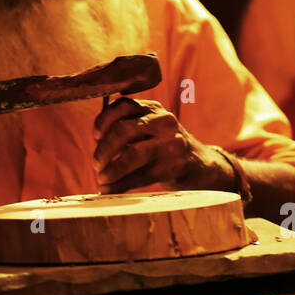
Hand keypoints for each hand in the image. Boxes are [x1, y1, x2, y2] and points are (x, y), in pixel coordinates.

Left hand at [92, 96, 231, 193]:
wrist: (200, 164)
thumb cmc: (165, 147)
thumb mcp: (149, 130)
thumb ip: (126, 131)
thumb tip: (96, 153)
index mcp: (153, 109)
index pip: (122, 105)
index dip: (103, 121)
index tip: (95, 136)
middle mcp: (163, 121)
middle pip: (124, 130)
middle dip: (104, 149)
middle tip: (95, 164)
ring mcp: (172, 142)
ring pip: (133, 153)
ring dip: (112, 169)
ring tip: (101, 179)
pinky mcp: (176, 165)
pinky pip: (143, 175)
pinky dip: (122, 184)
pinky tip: (110, 190)